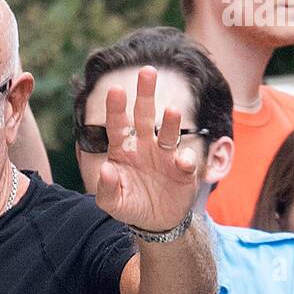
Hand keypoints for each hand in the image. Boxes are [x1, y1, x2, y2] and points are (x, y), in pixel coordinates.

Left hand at [94, 67, 200, 232]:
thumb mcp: (113, 203)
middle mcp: (144, 146)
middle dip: (146, 93)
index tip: (115, 90)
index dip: (116, 108)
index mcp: (123, 150)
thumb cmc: (131, 206)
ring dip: (171, 121)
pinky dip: (186, 160)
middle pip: (144, 116)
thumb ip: (106, 189)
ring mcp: (165, 155)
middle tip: (148, 71)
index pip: (117, 125)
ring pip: (169, 132)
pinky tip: (183, 162)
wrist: (156, 222)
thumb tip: (106, 170)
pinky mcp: (184, 169)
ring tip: (171, 111)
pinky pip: (186, 161)